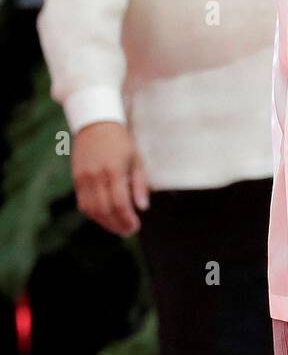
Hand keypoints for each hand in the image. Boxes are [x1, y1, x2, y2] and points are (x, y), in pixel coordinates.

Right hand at [71, 121, 149, 236]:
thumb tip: (143, 207)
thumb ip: (139, 185)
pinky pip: (83, 204)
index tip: (136, 226)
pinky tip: (105, 217)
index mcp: (114, 171)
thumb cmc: (121, 142)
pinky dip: (94, 214)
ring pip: (91, 210)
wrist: (95, 124)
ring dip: (105, 223)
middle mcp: (96, 176)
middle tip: (129, 230)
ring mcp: (83, 179)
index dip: (127, 219)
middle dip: (118, 225)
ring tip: (118, 227)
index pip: (119, 203)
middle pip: (105, 210)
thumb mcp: (136, 160)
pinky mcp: (76, 180)